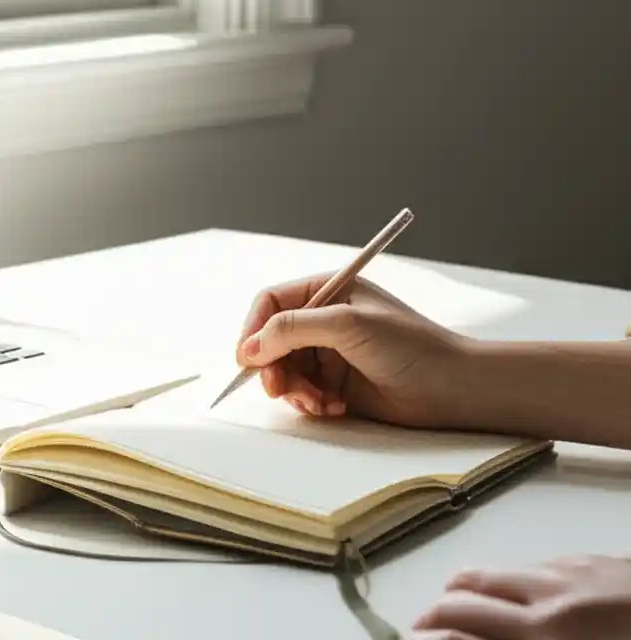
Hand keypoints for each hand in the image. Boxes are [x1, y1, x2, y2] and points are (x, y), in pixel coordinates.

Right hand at [235, 274, 470, 427]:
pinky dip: (309, 403)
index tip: (247, 358)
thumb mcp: (347, 325)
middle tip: (279, 389)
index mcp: (328, 291)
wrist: (451, 389)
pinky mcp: (336, 384)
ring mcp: (330, 353)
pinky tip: (334, 407)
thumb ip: (294, 329)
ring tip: (317, 401)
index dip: (254, 329)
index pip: (271, 303)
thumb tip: (250, 347)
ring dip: (293, 389)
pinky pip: (302, 393)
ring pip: (284, 371)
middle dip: (272, 367)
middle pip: (271, 341)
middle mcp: (325, 320)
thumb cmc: (411, 346)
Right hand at [410, 555, 630, 638]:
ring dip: (470, 592)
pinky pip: (535, 565)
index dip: (424, 637)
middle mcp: (549, 600)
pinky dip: (518, 583)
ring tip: (467, 610)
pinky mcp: (591, 559)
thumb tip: (465, 637)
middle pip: (464, 591)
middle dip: (435, 613)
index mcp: (545, 638)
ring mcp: (569, 573)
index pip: (456, 632)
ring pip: (494, 570)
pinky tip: (529, 599)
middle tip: (426, 629)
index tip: (408, 639)